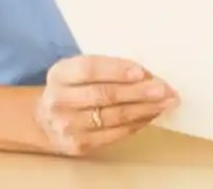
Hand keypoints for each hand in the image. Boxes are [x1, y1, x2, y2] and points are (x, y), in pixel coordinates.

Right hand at [34, 55, 178, 155]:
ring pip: (113, 116)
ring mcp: (67, 126)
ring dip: (144, 109)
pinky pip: (114, 133)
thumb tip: (148, 75)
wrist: (45, 121)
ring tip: (166, 102)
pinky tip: (152, 114)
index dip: (116, 70)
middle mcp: (59, 100)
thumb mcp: (80, 71)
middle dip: (138, 91)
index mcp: (60, 74)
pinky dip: (137, 123)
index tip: (141, 72)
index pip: (89, 69)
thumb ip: (108, 68)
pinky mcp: (79, 145)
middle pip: (103, 94)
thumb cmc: (74, 88)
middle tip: (164, 88)